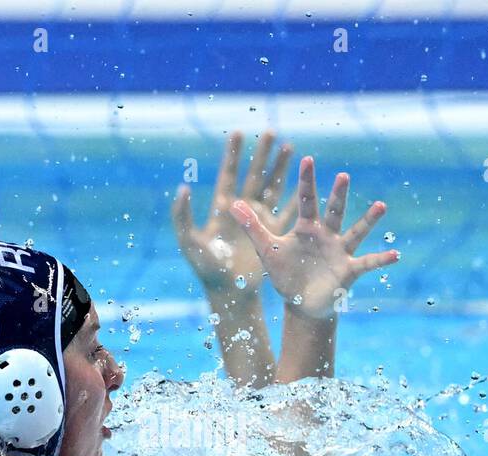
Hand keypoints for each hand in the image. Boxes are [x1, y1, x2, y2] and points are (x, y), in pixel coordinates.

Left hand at [171, 130, 297, 296]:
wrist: (228, 292)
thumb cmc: (207, 269)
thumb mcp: (190, 241)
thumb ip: (183, 215)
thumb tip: (182, 187)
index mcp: (223, 209)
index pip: (229, 174)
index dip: (234, 154)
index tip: (239, 132)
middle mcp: (243, 211)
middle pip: (254, 175)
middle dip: (262, 154)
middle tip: (270, 132)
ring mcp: (260, 221)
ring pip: (273, 187)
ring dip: (281, 169)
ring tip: (291, 148)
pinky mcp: (274, 235)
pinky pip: (289, 212)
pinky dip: (298, 198)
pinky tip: (305, 185)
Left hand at [229, 156, 397, 321]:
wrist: (300, 303)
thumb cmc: (286, 274)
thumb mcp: (267, 250)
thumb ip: (253, 227)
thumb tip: (231, 202)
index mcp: (306, 228)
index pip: (307, 199)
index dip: (307, 180)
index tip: (307, 159)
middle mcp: (327, 235)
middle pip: (333, 210)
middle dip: (338, 195)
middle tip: (343, 176)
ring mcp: (340, 251)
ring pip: (355, 232)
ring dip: (368, 220)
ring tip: (381, 206)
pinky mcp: (349, 270)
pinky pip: (368, 263)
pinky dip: (381, 259)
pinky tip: (396, 254)